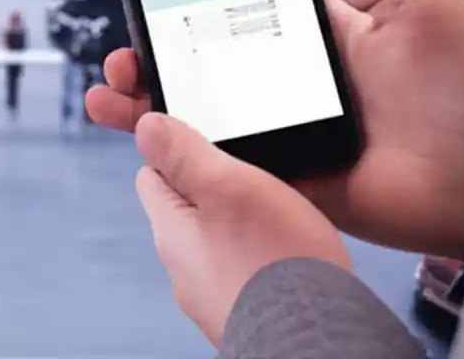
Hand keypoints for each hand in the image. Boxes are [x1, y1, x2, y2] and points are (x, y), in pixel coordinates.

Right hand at [87, 0, 463, 258]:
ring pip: (199, 111)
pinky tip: (143, 135)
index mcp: (315, 32)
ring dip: (148, 99)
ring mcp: (282, 128)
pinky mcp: (283, 175)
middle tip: (122, 47)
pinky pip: (222, 162)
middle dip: (152, 50)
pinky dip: (178, 152)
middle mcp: (289, 78)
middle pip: (202, 59)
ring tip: (109, 89)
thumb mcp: (414, 3)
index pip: (237, 5)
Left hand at [134, 112, 348, 345]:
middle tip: (256, 174)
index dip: (179, 150)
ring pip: (221, 239)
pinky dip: (264, 253)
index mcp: (171, 233)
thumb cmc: (277, 263)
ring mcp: (216, 294)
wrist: (318, 343)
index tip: (213, 140)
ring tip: (281, 212)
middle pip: (189, 208)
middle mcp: (186, 269)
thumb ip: (184, 155)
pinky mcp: (249, 310)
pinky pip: (248, 267)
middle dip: (216, 187)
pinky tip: (292, 250)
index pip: (152, 175)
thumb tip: (145, 126)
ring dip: (244, 221)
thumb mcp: (228, 187)